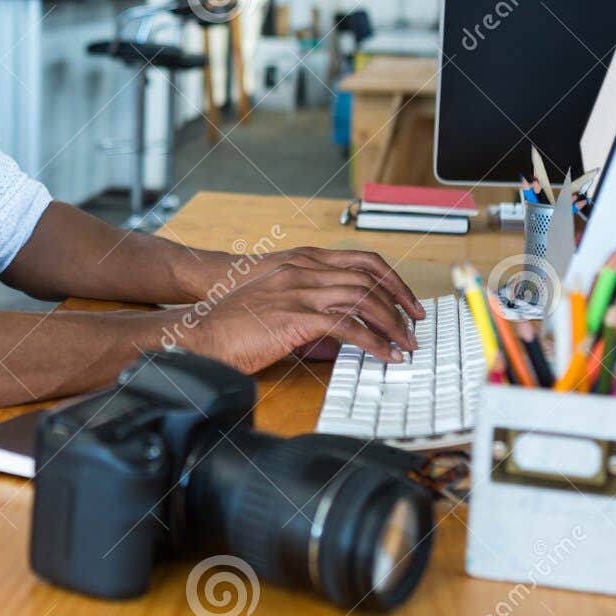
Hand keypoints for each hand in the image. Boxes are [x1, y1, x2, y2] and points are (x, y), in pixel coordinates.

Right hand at [184, 251, 422, 371]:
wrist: (201, 329)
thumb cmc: (232, 322)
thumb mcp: (276, 306)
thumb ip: (309, 314)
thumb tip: (340, 340)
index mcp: (301, 263)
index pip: (361, 261)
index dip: (391, 280)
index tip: (407, 301)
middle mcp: (304, 271)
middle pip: (369, 278)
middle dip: (400, 302)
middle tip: (414, 326)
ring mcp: (300, 291)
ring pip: (363, 299)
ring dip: (392, 324)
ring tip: (406, 344)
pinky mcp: (295, 317)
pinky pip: (348, 326)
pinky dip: (373, 342)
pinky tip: (384, 355)